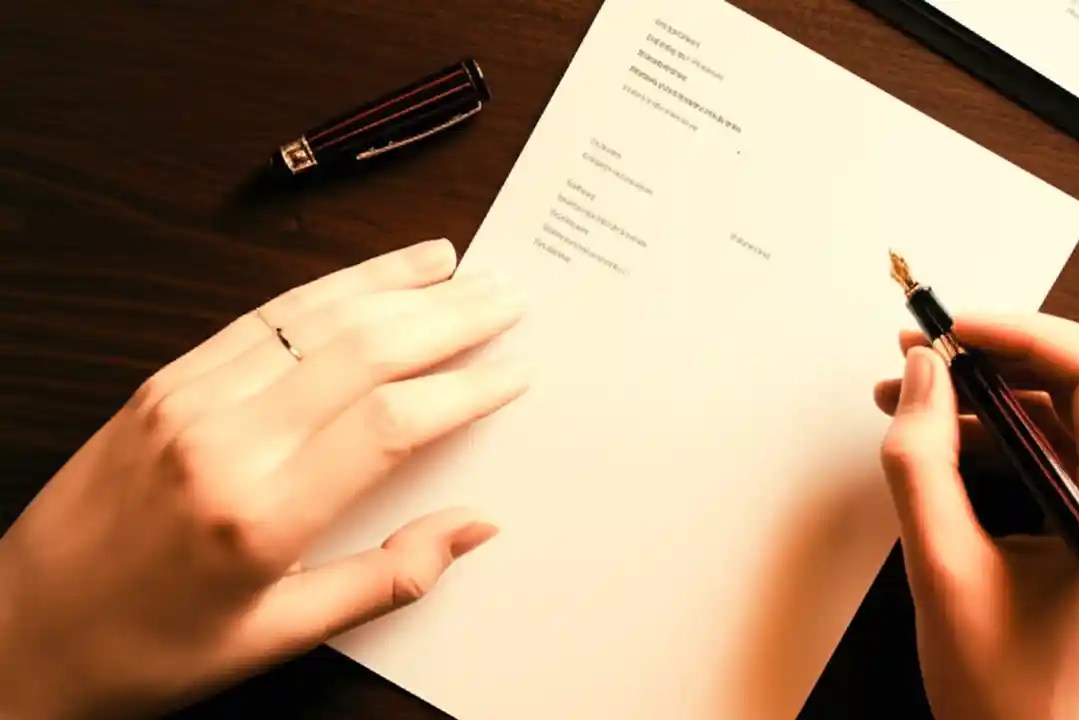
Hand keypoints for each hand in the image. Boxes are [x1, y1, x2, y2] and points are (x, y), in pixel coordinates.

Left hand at [0, 239, 528, 718]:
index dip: (464, 389)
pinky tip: (367, 277)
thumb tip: (473, 527)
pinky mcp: (164, 381)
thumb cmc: (149, 647)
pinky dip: (325, 289)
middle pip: (363, 352)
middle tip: (505, 297)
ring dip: (392, 285)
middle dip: (447, 318)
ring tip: (454, 266)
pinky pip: (262, 319)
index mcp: (261, 517)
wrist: (19, 630)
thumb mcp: (279, 635)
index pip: (392, 424)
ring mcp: (188, 400)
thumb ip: (388, 578)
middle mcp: (225, 442)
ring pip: (314, 319)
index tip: (512, 371)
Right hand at [873, 314, 1078, 719]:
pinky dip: (1002, 436)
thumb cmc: (1007, 698)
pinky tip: (941, 441)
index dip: (1018, 330)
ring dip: (989, 397)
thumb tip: (925, 374)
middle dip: (994, 357)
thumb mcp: (942, 571)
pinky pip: (1063, 455)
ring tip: (909, 397)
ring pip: (1068, 416)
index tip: (950, 327)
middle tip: (917, 352)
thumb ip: (921, 463)